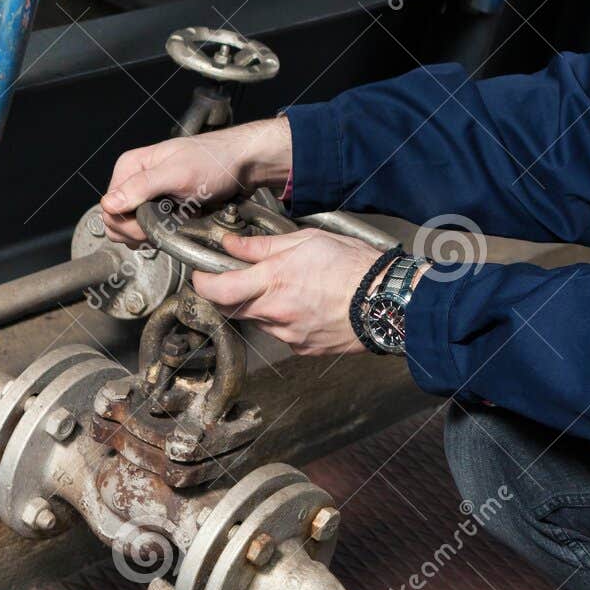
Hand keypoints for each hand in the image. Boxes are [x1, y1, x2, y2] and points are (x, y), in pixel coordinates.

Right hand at [100, 117, 291, 244]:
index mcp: (131, 167)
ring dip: (151, 234)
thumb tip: (110, 204)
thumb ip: (142, 187)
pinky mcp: (164, 208)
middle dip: (139, 231)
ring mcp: (149, 196)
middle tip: (167, 223)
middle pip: (118, 222)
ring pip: (133, 229)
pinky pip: (151, 230)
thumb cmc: (215, 160)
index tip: (152, 223)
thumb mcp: (178, 172)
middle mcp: (136, 181)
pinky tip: (178, 225)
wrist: (242, 165)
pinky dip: (161, 233)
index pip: (109, 208)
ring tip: (174, 223)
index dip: (128, 223)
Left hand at [189, 228, 400, 355]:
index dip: (202, 282)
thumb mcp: (308, 241)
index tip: (202, 275)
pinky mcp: (302, 348)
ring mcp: (288, 334)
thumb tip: (233, 245)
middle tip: (246, 277)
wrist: (387, 301)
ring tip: (290, 288)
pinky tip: (306, 305)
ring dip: (263, 305)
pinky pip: (282, 334)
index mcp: (273, 280)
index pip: (218, 289)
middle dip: (232, 293)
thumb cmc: (354, 266)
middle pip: (232, 307)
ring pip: (259, 320)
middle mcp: (275, 311)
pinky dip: (285, 320)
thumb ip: (264, 246)